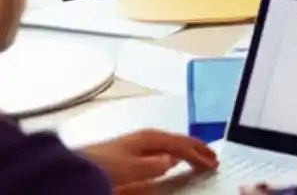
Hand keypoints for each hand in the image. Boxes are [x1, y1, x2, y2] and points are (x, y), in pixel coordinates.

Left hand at [78, 130, 216, 187]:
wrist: (73, 168)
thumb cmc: (104, 166)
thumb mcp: (133, 168)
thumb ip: (155, 165)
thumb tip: (172, 161)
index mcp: (150, 138)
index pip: (182, 144)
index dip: (199, 153)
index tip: (213, 162)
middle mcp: (145, 137)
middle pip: (177, 141)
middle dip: (195, 149)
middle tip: (211, 158)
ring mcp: (136, 143)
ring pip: (168, 145)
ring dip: (184, 151)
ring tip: (195, 157)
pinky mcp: (128, 151)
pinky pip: (159, 150)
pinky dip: (171, 154)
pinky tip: (168, 161)